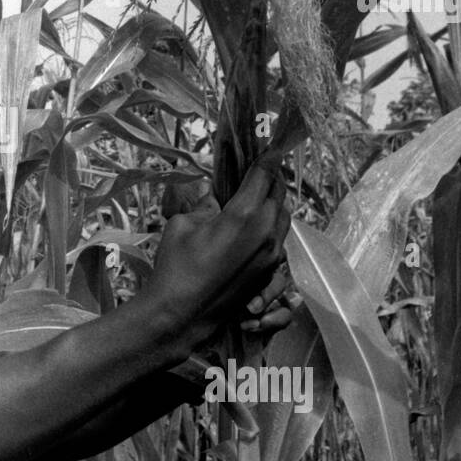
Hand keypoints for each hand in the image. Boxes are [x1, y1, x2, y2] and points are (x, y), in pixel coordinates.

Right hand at [141, 161, 289, 345]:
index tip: (267, 145)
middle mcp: (266, 232)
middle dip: (271, 178)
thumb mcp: (182, 225)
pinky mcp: (269, 272)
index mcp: (244, 215)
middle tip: (260, 169)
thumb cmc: (176, 266)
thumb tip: (215, 199)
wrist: (181, 314)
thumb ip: (204, 206)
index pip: (264, 175)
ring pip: (284, 219)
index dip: (266, 157)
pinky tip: (254, 227)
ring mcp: (272, 255)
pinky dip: (272, 227)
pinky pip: (279, 240)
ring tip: (257, 197)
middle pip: (280, 195)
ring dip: (274, 204)